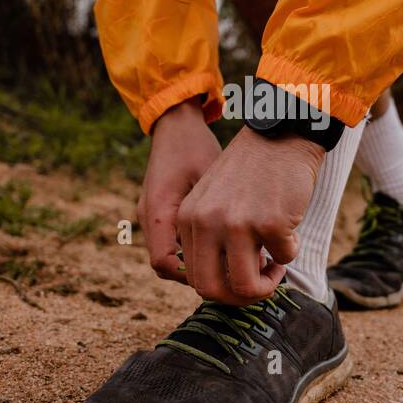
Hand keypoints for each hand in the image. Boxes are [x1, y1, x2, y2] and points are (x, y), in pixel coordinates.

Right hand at [137, 100, 220, 283]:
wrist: (176, 127)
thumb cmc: (196, 147)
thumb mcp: (212, 177)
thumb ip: (222, 214)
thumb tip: (252, 252)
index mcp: (158, 212)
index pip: (164, 264)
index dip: (193, 275)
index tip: (228, 271)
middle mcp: (150, 220)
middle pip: (170, 267)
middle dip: (203, 276)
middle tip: (238, 275)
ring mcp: (153, 218)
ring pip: (174, 258)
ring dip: (202, 263)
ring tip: (237, 259)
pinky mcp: (162, 215)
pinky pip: (176, 243)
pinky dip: (199, 249)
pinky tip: (226, 242)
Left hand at [177, 126, 324, 304]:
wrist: (281, 134)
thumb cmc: (252, 170)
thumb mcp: (213, 199)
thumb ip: (208, 236)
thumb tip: (221, 284)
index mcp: (187, 219)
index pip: (194, 276)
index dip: (221, 285)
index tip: (240, 273)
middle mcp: (206, 223)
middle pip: (212, 291)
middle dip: (239, 298)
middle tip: (258, 286)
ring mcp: (237, 224)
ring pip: (246, 287)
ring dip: (266, 283)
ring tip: (276, 264)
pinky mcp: (270, 223)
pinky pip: (284, 259)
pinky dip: (291, 251)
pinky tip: (290, 228)